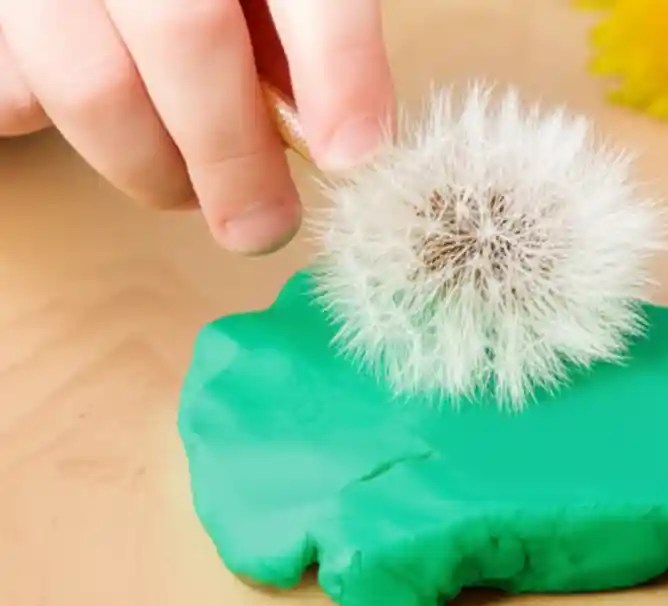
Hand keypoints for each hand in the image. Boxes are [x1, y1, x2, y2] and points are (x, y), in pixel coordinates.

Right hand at [0, 0, 393, 252]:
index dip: (339, 74)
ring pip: (89, 82)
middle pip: (185, 37)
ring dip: (150, 167)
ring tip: (186, 191)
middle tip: (263, 226)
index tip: (354, 158)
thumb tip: (338, 141)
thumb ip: (304, 38)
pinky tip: (105, 133)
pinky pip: (14, 94)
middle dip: (233, 157)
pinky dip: (51, 126)